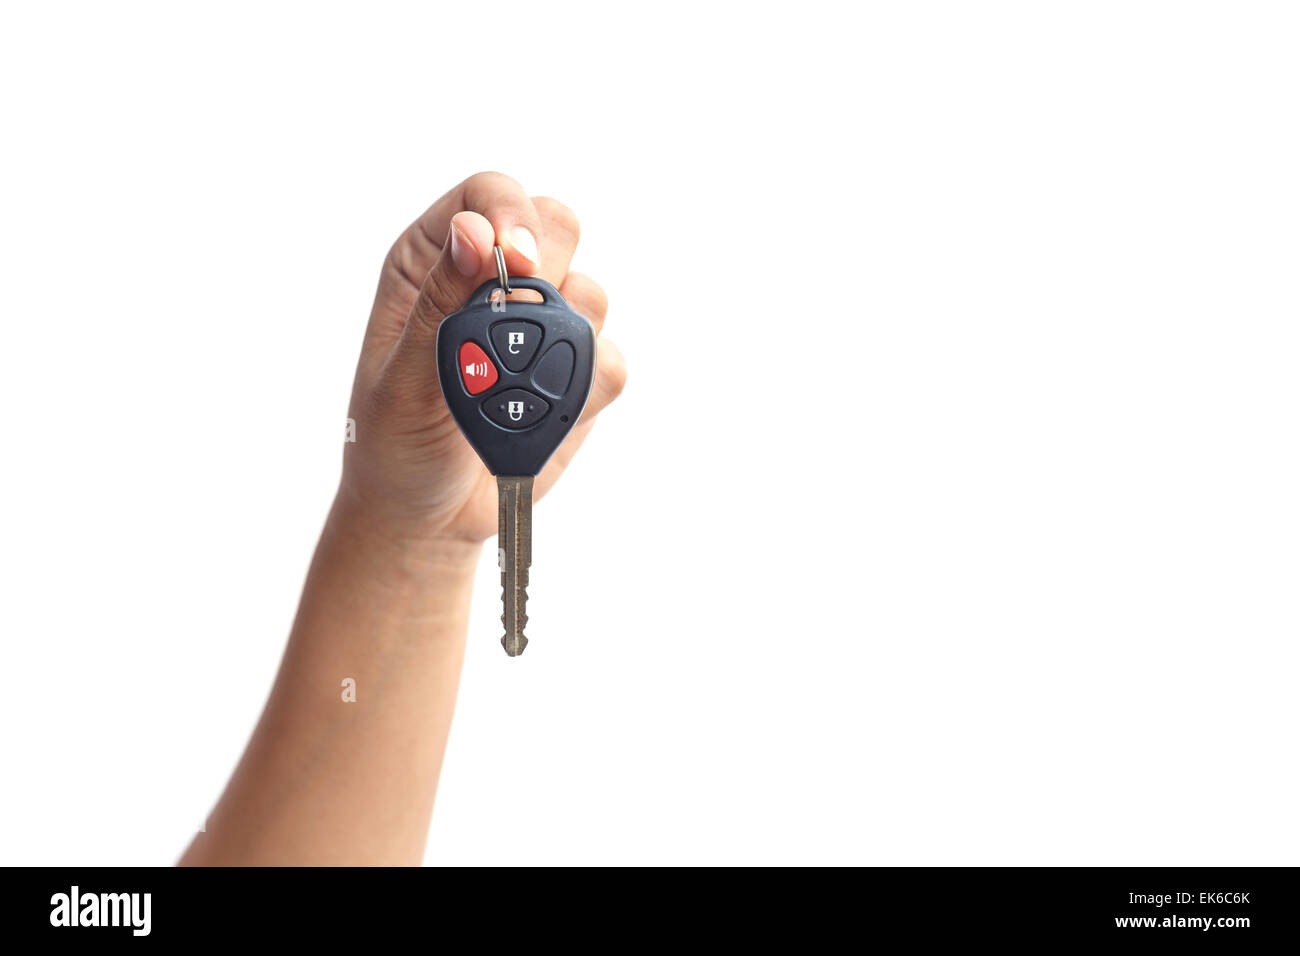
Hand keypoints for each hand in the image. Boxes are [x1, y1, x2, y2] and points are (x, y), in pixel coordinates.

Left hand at [340, 172, 626, 543]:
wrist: (427, 519)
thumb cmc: (394, 443)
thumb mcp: (400, 376)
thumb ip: (439, 302)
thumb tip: (472, 230)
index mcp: (435, 262)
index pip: (487, 196)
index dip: (511, 213)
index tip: (518, 259)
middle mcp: (494, 284)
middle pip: (556, 225)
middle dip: (549, 268)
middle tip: (520, 324)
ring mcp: (541, 331)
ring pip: (592, 292)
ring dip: (562, 340)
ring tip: (514, 391)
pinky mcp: (575, 379)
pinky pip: (610, 362)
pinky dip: (585, 391)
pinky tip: (543, 418)